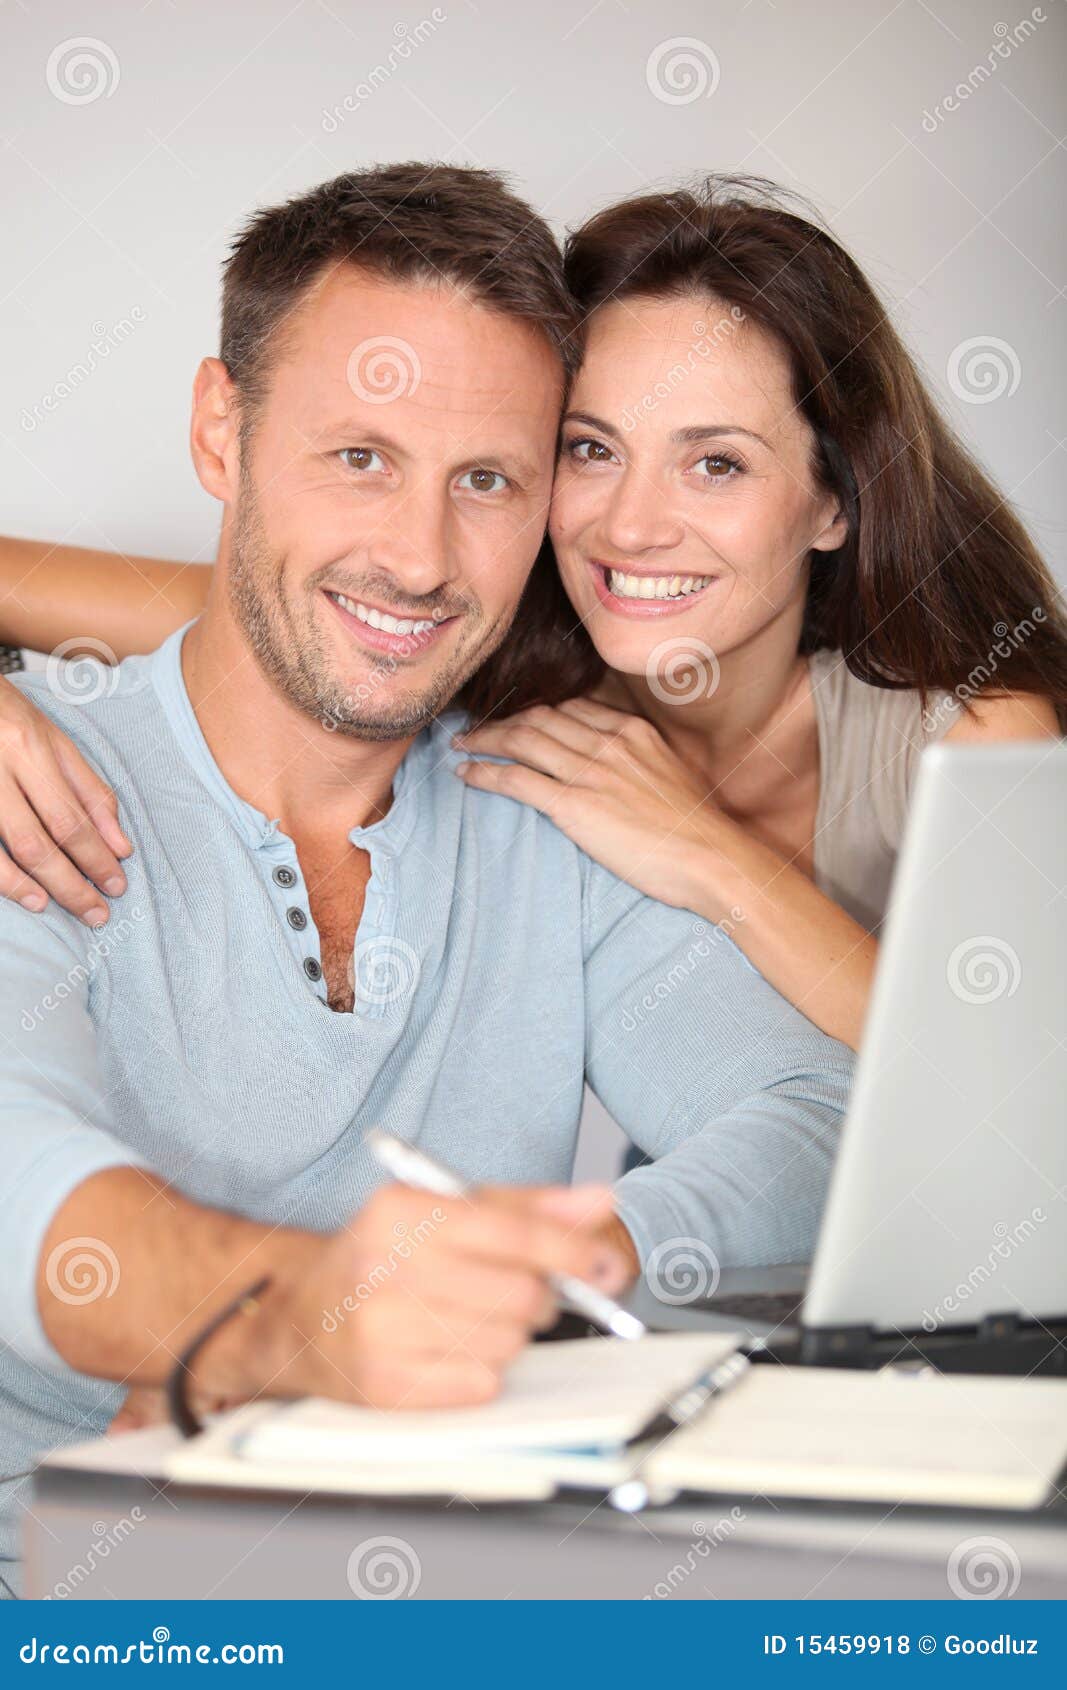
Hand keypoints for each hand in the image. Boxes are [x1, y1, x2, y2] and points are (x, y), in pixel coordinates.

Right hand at [0, 675, 131, 923]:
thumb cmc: (6, 713)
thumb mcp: (54, 739)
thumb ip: (89, 790)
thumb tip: (120, 845)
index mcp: (28, 746)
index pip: (72, 816)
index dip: (97, 857)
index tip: (116, 885)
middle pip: (40, 839)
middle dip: (73, 883)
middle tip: (97, 913)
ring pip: (7, 847)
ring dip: (35, 886)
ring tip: (59, 908)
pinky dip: (1, 877)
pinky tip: (23, 895)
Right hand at [201, 1181, 633, 1411]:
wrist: (302, 1316)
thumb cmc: (387, 1258)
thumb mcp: (445, 1212)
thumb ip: (527, 1207)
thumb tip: (599, 1200)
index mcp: (402, 1211)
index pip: (511, 1233)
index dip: (571, 1252)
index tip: (607, 1266)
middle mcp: (384, 1267)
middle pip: (519, 1295)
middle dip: (537, 1297)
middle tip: (521, 1294)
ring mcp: (380, 1331)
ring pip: (506, 1343)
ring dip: (507, 1336)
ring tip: (469, 1320)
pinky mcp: (383, 1386)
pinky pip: (480, 1384)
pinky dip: (480, 1371)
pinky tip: (448, 1351)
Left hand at [453, 700, 727, 917]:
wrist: (711, 857)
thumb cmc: (696, 828)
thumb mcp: (671, 774)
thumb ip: (640, 760)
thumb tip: (621, 771)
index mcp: (632, 731)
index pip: (570, 708)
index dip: (536, 712)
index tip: (518, 722)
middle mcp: (607, 742)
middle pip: (539, 718)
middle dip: (502, 721)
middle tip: (478, 730)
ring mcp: (589, 772)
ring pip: (521, 741)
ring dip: (483, 741)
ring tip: (462, 746)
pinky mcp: (574, 806)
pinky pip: (516, 780)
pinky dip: (484, 773)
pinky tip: (465, 774)